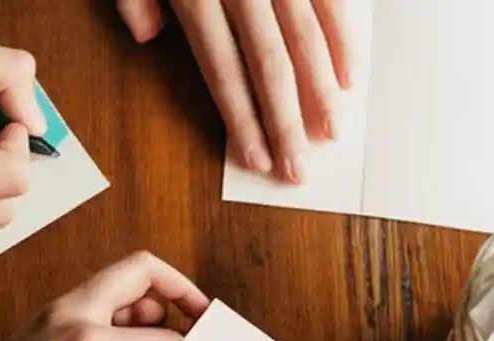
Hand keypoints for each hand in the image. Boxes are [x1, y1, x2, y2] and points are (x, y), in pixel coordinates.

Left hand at [0, 252, 228, 340]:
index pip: (165, 339)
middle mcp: (70, 315)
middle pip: (140, 271)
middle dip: (179, 291)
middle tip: (204, 322)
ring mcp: (52, 315)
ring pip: (115, 283)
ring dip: (149, 303)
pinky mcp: (42, 325)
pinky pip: (93, 301)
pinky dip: (122, 315)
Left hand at [117, 0, 354, 183]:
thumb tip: (143, 35)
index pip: (220, 68)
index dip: (241, 118)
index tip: (258, 161)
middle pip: (268, 64)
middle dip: (287, 123)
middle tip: (299, 170)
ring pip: (303, 37)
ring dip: (321, 91)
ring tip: (331, 134)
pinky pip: (330, 0)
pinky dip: (344, 40)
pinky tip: (350, 79)